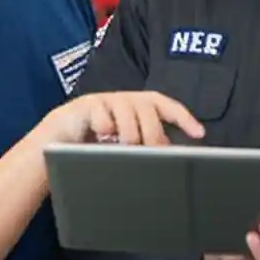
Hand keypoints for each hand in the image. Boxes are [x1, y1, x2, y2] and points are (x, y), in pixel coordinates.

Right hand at [34, 90, 204, 145]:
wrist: (60, 137)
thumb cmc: (96, 144)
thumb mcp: (126, 146)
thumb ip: (147, 148)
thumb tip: (174, 160)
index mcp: (139, 107)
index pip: (167, 106)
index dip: (184, 118)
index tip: (199, 134)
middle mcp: (126, 99)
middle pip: (149, 111)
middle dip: (153, 133)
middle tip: (152, 153)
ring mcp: (107, 99)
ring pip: (129, 115)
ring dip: (129, 135)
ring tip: (123, 148)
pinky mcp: (87, 104)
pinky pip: (104, 117)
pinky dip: (105, 130)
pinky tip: (99, 139)